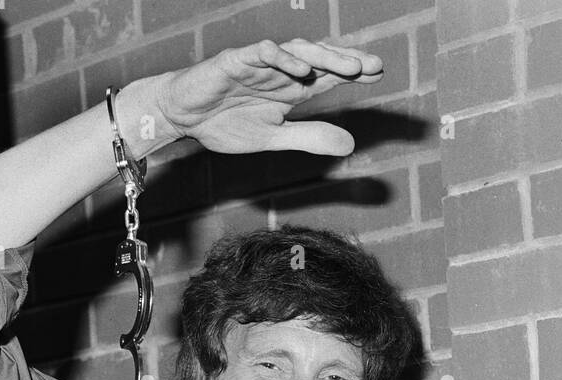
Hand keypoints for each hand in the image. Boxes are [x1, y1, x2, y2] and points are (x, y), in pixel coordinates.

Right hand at [153, 38, 382, 156]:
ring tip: (349, 67)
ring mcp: (258, 63)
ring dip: (323, 58)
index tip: (379, 73)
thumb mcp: (273, 138)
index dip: (353, 73)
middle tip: (373, 66)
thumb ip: (309, 137)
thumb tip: (351, 144)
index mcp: (290, 89)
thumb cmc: (225, 124)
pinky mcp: (234, 61)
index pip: (328, 77)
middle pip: (319, 61)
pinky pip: (260, 54)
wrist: (182, 118)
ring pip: (295, 52)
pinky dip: (281, 58)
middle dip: (346, 61)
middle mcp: (279, 71)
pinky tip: (300, 67)